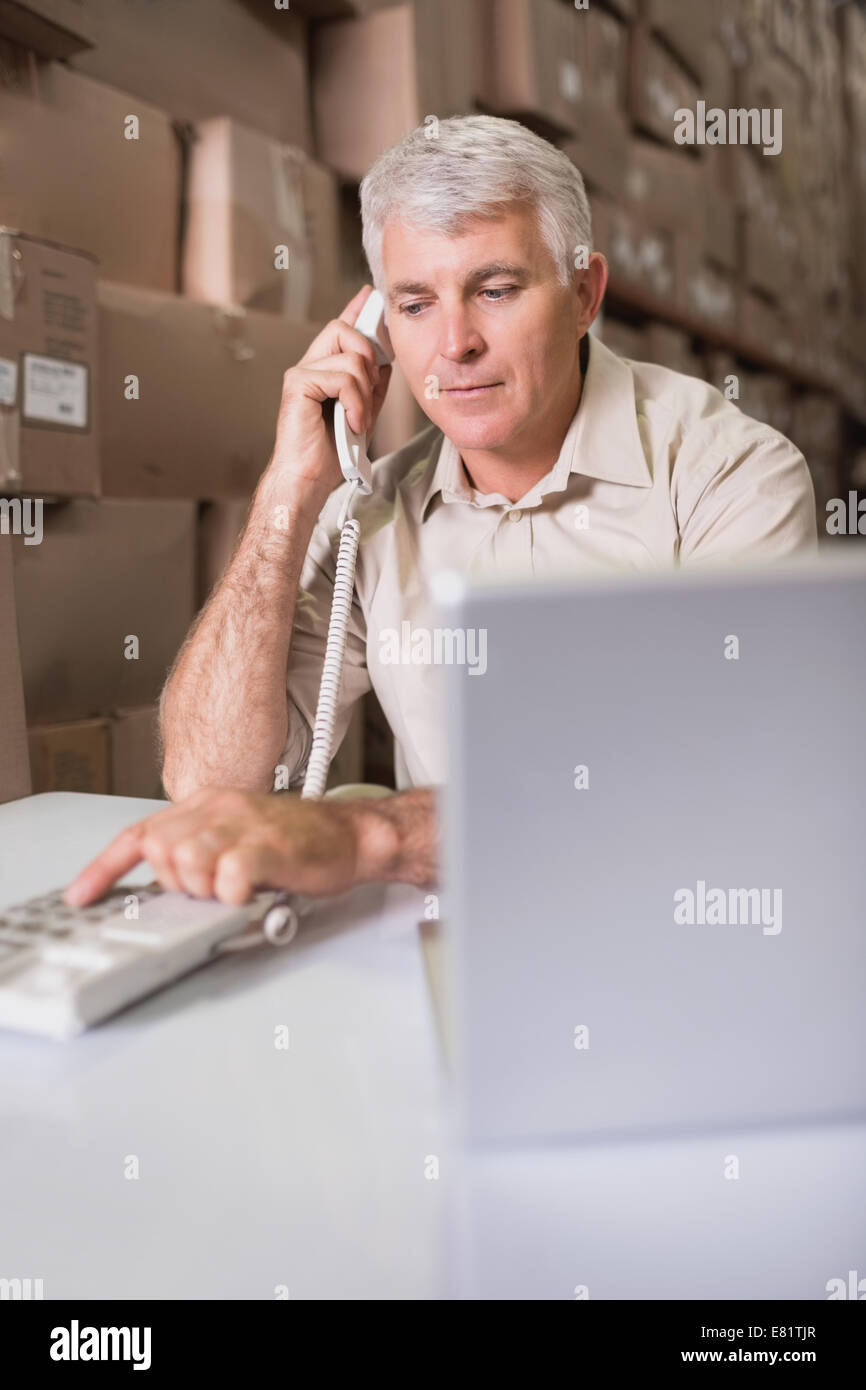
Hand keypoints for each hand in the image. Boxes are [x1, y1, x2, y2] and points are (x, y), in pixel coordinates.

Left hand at [63, 789, 393, 907]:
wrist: (350, 837)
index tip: (81, 896)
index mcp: (206, 803)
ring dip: (203, 890)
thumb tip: (165, 884)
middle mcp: (220, 808)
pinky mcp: (269, 848)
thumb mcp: (235, 837)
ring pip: (187, 862)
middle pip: (159, 851)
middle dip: (174, 882)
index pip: (140, 833)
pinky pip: (228, 877)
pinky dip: (232, 896)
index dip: (104, 868)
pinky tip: (248, 894)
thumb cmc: (296, 843)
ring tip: (231, 891)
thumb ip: (198, 851)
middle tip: (208, 889)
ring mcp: (245, 826)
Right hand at [270, 284, 392, 500]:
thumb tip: (385, 363)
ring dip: (363, 392)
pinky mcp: (298, 384)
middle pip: (343, 330)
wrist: (309, 479)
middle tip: (368, 392)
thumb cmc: (329, 454)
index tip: (371, 296)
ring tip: (357, 418)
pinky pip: (341, 378)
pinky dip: (354, 402)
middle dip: (368, 356)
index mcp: (323, 371)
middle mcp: (309, 366)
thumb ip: (371, 388)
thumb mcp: (362, 414)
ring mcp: (301, 373)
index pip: (338, 330)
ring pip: (349, 357)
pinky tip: (350, 421)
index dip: (355, 310)